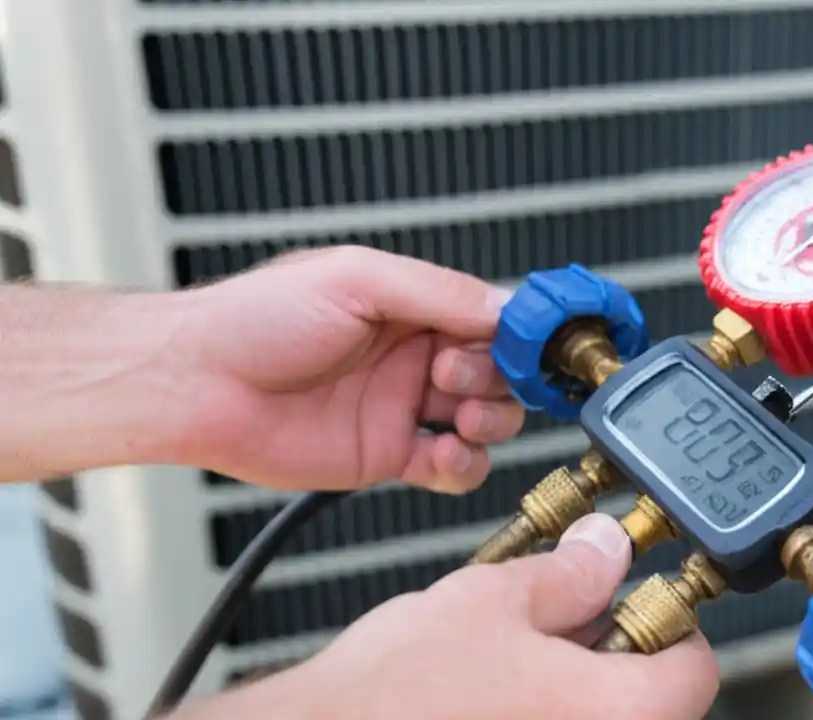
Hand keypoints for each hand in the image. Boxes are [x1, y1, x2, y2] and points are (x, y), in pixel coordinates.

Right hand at [172, 515, 719, 719]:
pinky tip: (494, 680)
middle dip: (611, 643)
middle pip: (646, 695)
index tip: (643, 595)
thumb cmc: (390, 696)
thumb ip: (564, 573)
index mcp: (616, 713)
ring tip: (520, 639)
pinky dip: (537, 703)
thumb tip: (603, 549)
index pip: (694, 668)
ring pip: (595, 713)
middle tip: (569, 606)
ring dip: (572, 674)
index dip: (672, 620)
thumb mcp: (488, 601)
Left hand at [177, 246, 523, 491]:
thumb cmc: (254, 320)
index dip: (519, 335)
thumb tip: (507, 306)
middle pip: (498, 372)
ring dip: (489, 420)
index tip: (539, 348)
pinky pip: (450, 467)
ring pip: (484, 420)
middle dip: (499, 377)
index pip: (491, 318)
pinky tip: (441, 452)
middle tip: (459, 375)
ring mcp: (401, 406)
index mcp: (410, 305)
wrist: (196, 385)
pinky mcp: (386, 455)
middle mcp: (412, 354)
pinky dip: (462, 464)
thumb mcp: (355, 280)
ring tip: (457, 413)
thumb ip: (438, 293)